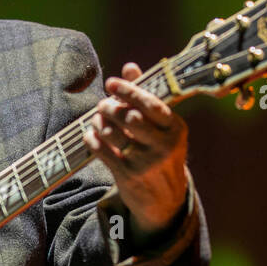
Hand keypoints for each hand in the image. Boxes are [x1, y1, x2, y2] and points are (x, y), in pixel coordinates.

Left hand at [83, 62, 188, 242]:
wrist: (166, 198)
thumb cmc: (161, 152)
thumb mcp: (162, 128)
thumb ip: (145, 96)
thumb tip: (130, 67)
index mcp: (175, 128)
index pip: (150, 103)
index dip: (128, 90)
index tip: (111, 83)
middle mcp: (163, 145)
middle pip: (130, 118)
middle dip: (111, 107)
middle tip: (102, 105)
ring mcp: (145, 162)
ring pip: (113, 134)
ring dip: (99, 122)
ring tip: (97, 119)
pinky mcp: (128, 175)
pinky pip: (102, 151)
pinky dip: (92, 140)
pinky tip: (91, 135)